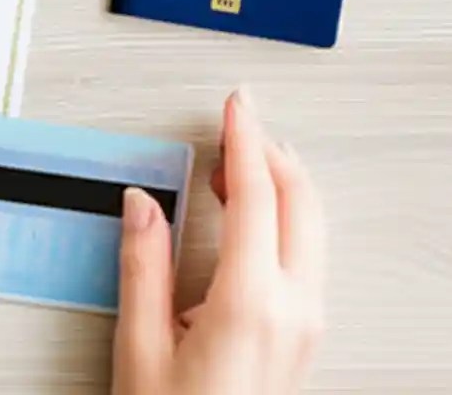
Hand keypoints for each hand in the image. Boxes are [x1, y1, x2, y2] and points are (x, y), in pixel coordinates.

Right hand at [112, 89, 325, 394]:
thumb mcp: (140, 345)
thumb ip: (142, 264)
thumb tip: (142, 204)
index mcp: (249, 304)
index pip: (257, 196)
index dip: (244, 140)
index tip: (235, 107)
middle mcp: (292, 309)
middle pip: (300, 201)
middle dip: (269, 152)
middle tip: (235, 125)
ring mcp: (307, 321)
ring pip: (311, 225)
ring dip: (280, 183)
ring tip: (235, 165)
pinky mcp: (305, 332)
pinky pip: (307, 252)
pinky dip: (285, 216)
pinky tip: (254, 213)